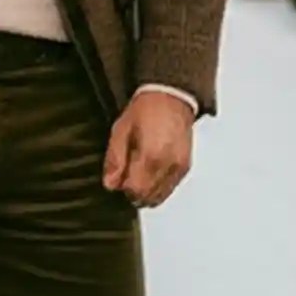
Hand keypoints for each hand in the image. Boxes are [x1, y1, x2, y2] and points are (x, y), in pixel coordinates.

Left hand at [103, 92, 194, 208]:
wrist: (171, 98)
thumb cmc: (146, 110)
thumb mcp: (120, 131)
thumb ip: (115, 160)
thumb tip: (110, 184)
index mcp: (151, 156)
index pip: (135, 191)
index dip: (123, 188)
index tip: (118, 178)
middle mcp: (169, 165)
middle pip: (148, 198)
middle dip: (134, 193)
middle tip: (126, 177)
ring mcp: (179, 167)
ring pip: (160, 197)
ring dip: (146, 192)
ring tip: (138, 173)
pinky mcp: (185, 167)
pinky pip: (169, 189)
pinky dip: (158, 187)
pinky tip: (151, 171)